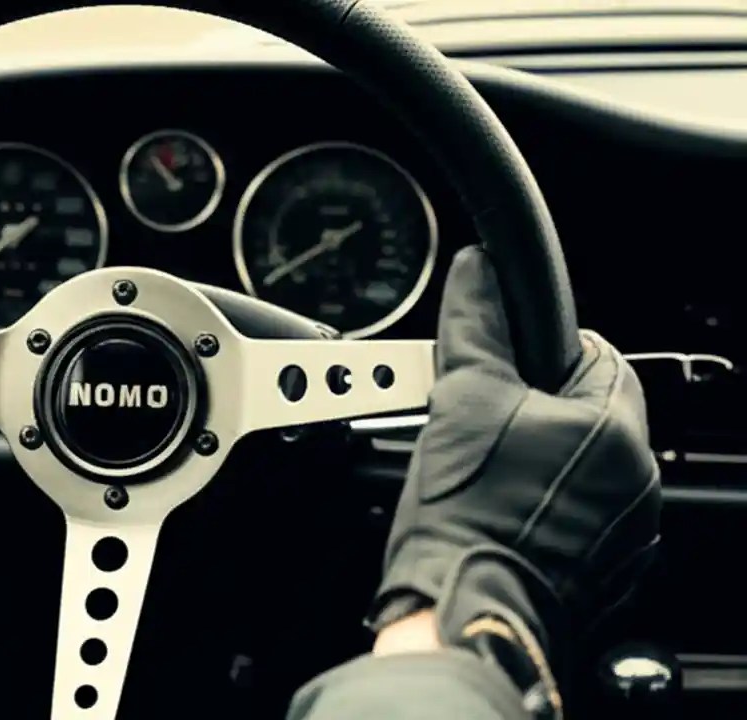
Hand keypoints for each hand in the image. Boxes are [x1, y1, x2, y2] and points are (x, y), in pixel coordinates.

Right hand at [368, 246, 660, 669]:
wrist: (464, 612)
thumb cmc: (468, 519)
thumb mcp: (461, 402)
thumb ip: (476, 327)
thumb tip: (479, 275)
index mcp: (614, 428)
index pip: (591, 352)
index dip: (532, 354)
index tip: (495, 373)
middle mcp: (636, 481)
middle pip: (583, 411)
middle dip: (530, 410)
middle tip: (478, 427)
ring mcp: (624, 532)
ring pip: (580, 465)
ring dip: (536, 458)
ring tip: (482, 473)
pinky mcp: (602, 571)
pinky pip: (578, 515)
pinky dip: (543, 507)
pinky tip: (498, 514)